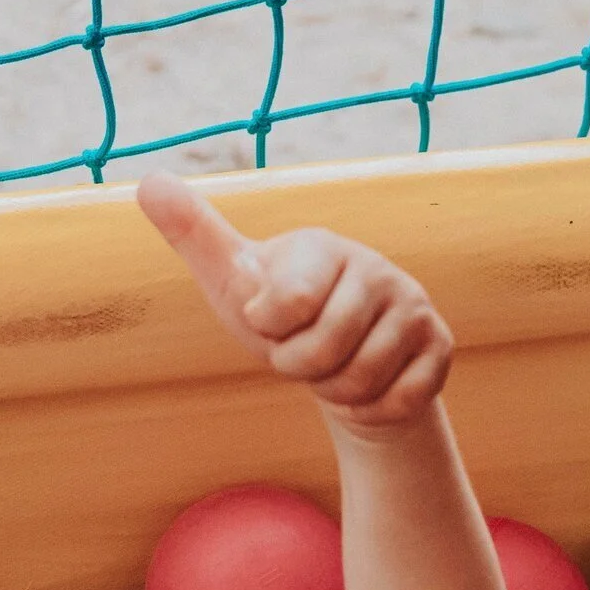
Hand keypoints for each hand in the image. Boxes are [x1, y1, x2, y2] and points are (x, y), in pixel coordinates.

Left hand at [137, 171, 453, 433]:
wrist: (342, 362)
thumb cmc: (279, 316)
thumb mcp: (232, 281)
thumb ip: (194, 234)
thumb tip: (149, 181)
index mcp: (322, 246)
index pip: (285, 307)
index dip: (269, 331)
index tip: (272, 317)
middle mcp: (376, 266)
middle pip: (320, 353)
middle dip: (298, 368)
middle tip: (302, 351)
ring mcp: (413, 305)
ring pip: (360, 381)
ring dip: (334, 390)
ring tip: (332, 366)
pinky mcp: (439, 345)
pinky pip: (398, 399)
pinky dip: (372, 408)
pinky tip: (367, 385)